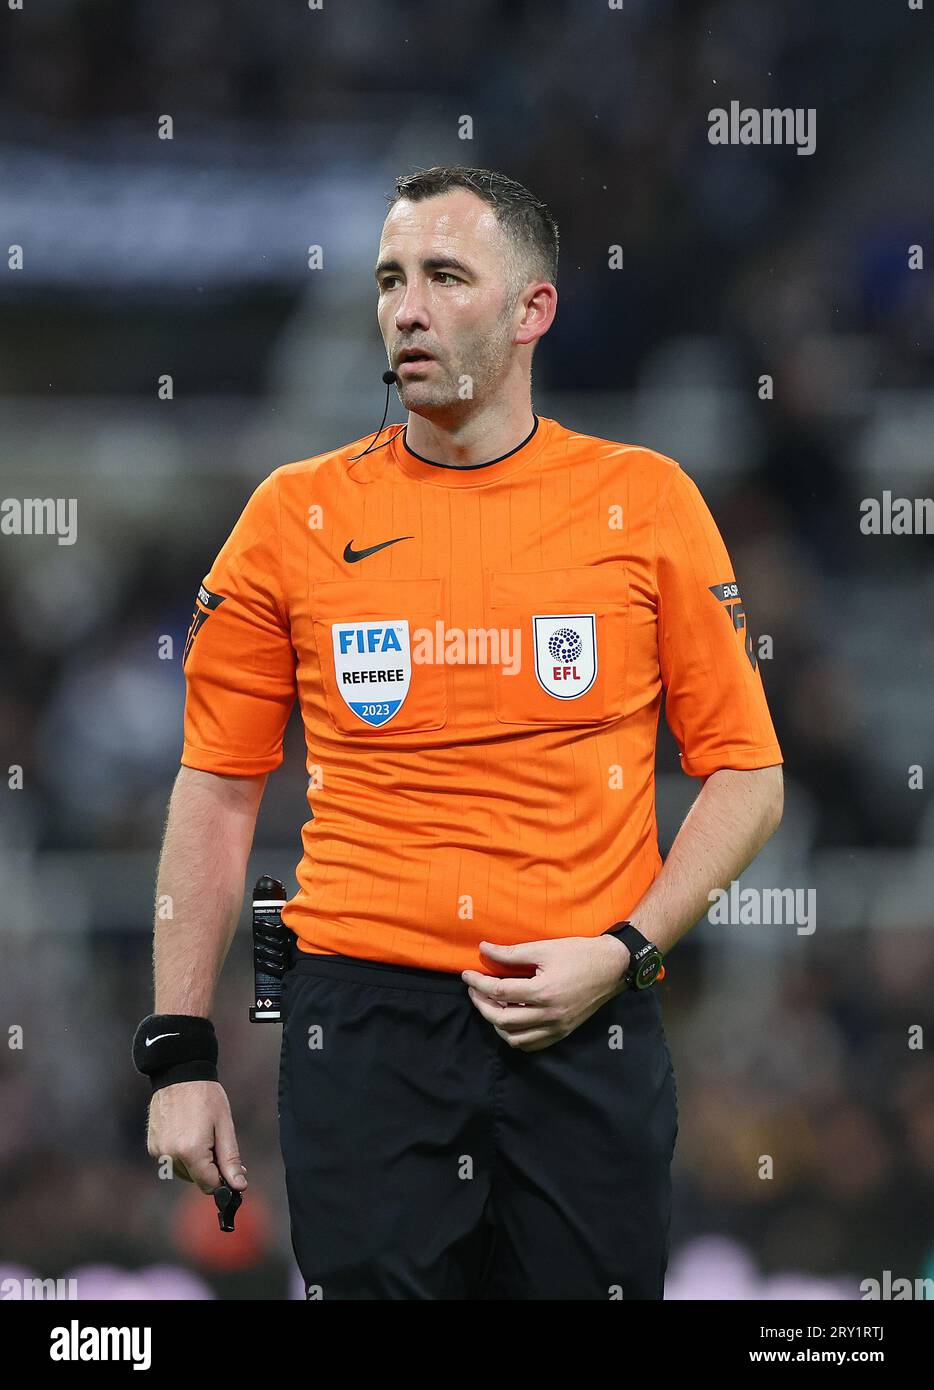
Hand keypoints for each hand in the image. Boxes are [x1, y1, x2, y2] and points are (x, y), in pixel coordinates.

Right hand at [147, 1080, 247, 1194]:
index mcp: (191, 1151)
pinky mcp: (153, 1147)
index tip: (230, 1167)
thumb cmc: (206, 1096)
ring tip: (200, 1134)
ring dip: (194, 1163)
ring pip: (183, 1172)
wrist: (180, 1074)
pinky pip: (171, 1162)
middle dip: (209, 1168)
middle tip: (215, 1142)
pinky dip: (181, 1155)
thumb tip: (238, 1186)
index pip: (208, 1185)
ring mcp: (159, 1152)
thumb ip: (230, 1159)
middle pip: (195, 1180)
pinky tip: (186, 1133)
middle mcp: (170, 1156)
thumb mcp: (225, 1126)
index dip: (222, 1179)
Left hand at [462, 934, 629, 1051]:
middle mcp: (549, 1014)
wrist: (612, 967)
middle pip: (502, 1020)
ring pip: (515, 1038)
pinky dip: (516, 1036)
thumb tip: (483, 949)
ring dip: (496, 1024)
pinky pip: (532, 1045)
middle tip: (474, 991)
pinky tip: (510, 1020)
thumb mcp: (544, 948)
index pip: (499, 992)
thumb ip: (511, 953)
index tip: (466, 975)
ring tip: (491, 1004)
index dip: (478, 983)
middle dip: (482, 1005)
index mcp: (543, 991)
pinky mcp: (563, 1032)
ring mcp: (556, 1027)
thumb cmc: (579, 953)